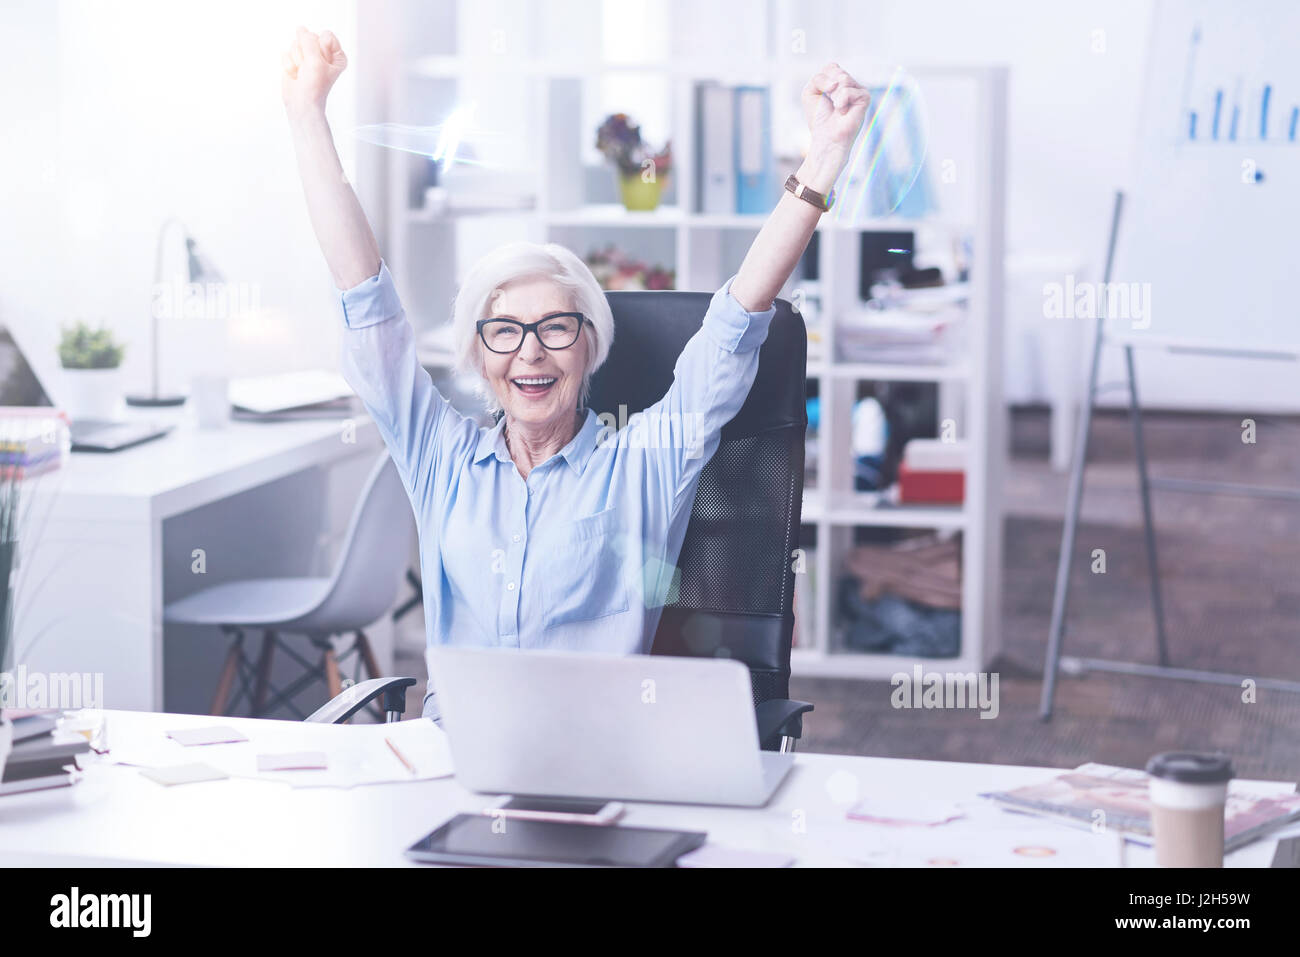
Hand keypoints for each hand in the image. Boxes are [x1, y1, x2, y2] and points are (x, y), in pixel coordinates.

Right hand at [281, 26, 346, 116]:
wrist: (301, 103)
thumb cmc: (314, 87)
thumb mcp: (316, 61)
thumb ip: (308, 40)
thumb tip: (301, 28)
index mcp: (337, 55)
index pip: (326, 35)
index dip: (320, 49)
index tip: (321, 64)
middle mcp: (323, 54)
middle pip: (309, 37)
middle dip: (306, 54)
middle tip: (309, 69)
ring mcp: (308, 56)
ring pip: (296, 43)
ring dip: (297, 60)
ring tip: (302, 73)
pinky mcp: (295, 60)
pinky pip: (287, 52)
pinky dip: (289, 65)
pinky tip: (295, 75)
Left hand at [799, 63, 869, 190]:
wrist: (826, 138)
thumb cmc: (819, 118)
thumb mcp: (810, 92)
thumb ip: (819, 78)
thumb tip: (837, 83)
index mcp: (841, 80)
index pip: (831, 67)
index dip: (822, 81)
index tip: (822, 97)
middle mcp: (852, 83)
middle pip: (836, 71)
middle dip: (826, 88)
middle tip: (830, 104)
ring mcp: (859, 89)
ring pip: (842, 79)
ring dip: (833, 96)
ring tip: (837, 108)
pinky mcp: (865, 98)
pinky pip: (847, 90)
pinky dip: (840, 101)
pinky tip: (843, 112)